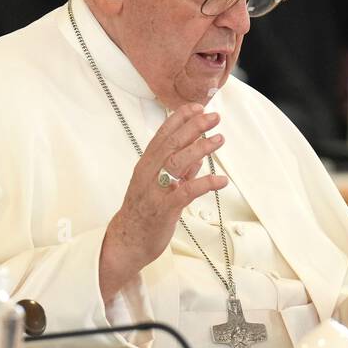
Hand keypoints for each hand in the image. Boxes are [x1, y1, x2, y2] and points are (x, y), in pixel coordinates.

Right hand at [99, 104, 228, 300]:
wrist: (126, 241)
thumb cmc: (143, 211)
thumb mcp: (159, 184)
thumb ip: (179, 169)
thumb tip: (198, 154)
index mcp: (146, 165)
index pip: (162, 135)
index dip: (179, 119)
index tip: (196, 106)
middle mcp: (148, 173)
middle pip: (171, 144)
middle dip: (193, 127)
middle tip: (213, 116)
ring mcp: (155, 190)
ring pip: (177, 163)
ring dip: (200, 149)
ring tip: (219, 139)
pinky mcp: (164, 208)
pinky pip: (186, 192)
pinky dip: (204, 183)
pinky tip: (221, 180)